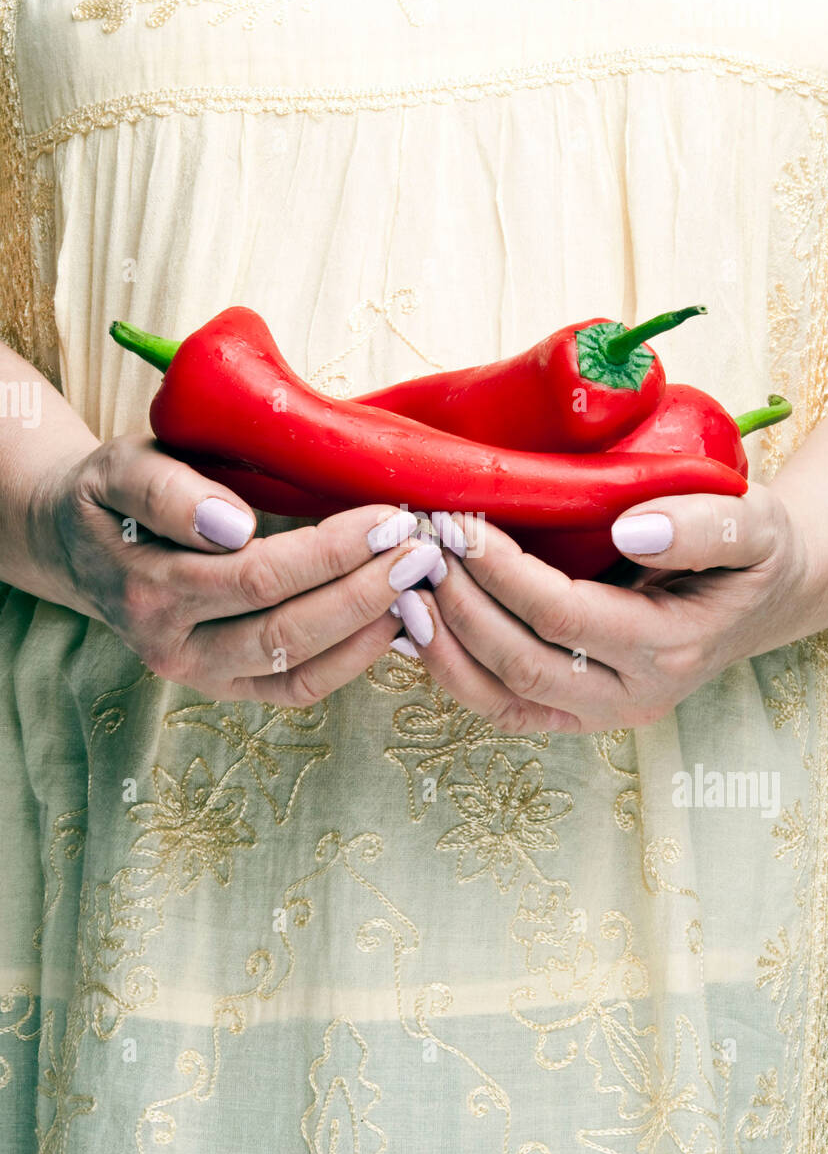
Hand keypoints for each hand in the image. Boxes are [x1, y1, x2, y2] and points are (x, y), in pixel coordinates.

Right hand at [27, 433, 449, 703]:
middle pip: (285, 626)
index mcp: (146, 585)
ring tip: (419, 580)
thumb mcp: (124, 468)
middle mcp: (171, 643)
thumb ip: (168, 490)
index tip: (387, 513)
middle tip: (421, 546)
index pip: (256, 574)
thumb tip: (232, 526)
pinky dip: (353, 659)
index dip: (331, 550)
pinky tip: (394, 620)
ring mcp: (202, 673)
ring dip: (368, 624)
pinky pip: (299, 686)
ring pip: (298, 663)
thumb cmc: (116, 495)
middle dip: (365, 587)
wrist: (80, 544)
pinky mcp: (228, 686)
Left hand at [394, 487, 812, 734]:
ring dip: (443, 644)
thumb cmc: (751, 553)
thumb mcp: (752, 523)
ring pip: (499, 698)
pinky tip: (418, 627)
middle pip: (520, 663)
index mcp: (672, 646)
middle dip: (460, 603)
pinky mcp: (573, 713)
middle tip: (419, 544)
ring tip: (405, 585)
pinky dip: (451, 671)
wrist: (760, 597)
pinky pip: (499, 707)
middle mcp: (632, 696)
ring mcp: (599, 713)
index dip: (503, 574)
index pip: (564, 615)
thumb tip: (632, 530)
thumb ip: (702, 526)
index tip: (458, 524)